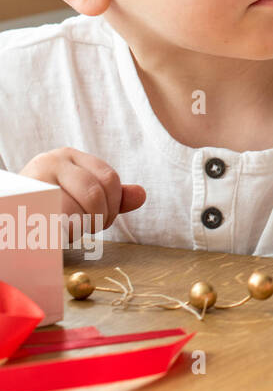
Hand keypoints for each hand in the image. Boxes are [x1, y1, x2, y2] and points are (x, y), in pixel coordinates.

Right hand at [19, 148, 145, 246]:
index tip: (104, 219)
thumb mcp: (80, 195)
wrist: (9, 210)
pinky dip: (59, 234)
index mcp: (69, 156)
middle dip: (99, 219)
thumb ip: (111, 196)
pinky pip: (52, 224)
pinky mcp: (21, 204)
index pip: (110, 178)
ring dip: (77, 229)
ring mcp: (33, 180)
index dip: (114, 204)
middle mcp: (51, 161)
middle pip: (94, 194)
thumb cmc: (47, 206)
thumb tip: (142, 195)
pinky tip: (55, 235)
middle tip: (90, 229)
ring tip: (68, 230)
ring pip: (73, 211)